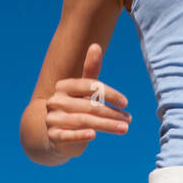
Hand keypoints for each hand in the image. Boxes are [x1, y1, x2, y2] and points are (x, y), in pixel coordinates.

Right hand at [44, 43, 131, 158]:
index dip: (108, 93)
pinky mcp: (54, 136)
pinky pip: (68, 135)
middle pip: (88, 105)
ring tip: (124, 128)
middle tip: (129, 119)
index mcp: (63, 86)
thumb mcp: (83, 90)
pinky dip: (80, 135)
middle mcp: (56, 101)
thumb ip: (90, 70)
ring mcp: (53, 119)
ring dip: (106, 125)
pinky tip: (94, 135)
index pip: (88, 85)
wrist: (56, 134)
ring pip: (83, 121)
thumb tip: (95, 46)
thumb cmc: (75, 107)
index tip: (125, 102)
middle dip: (111, 112)